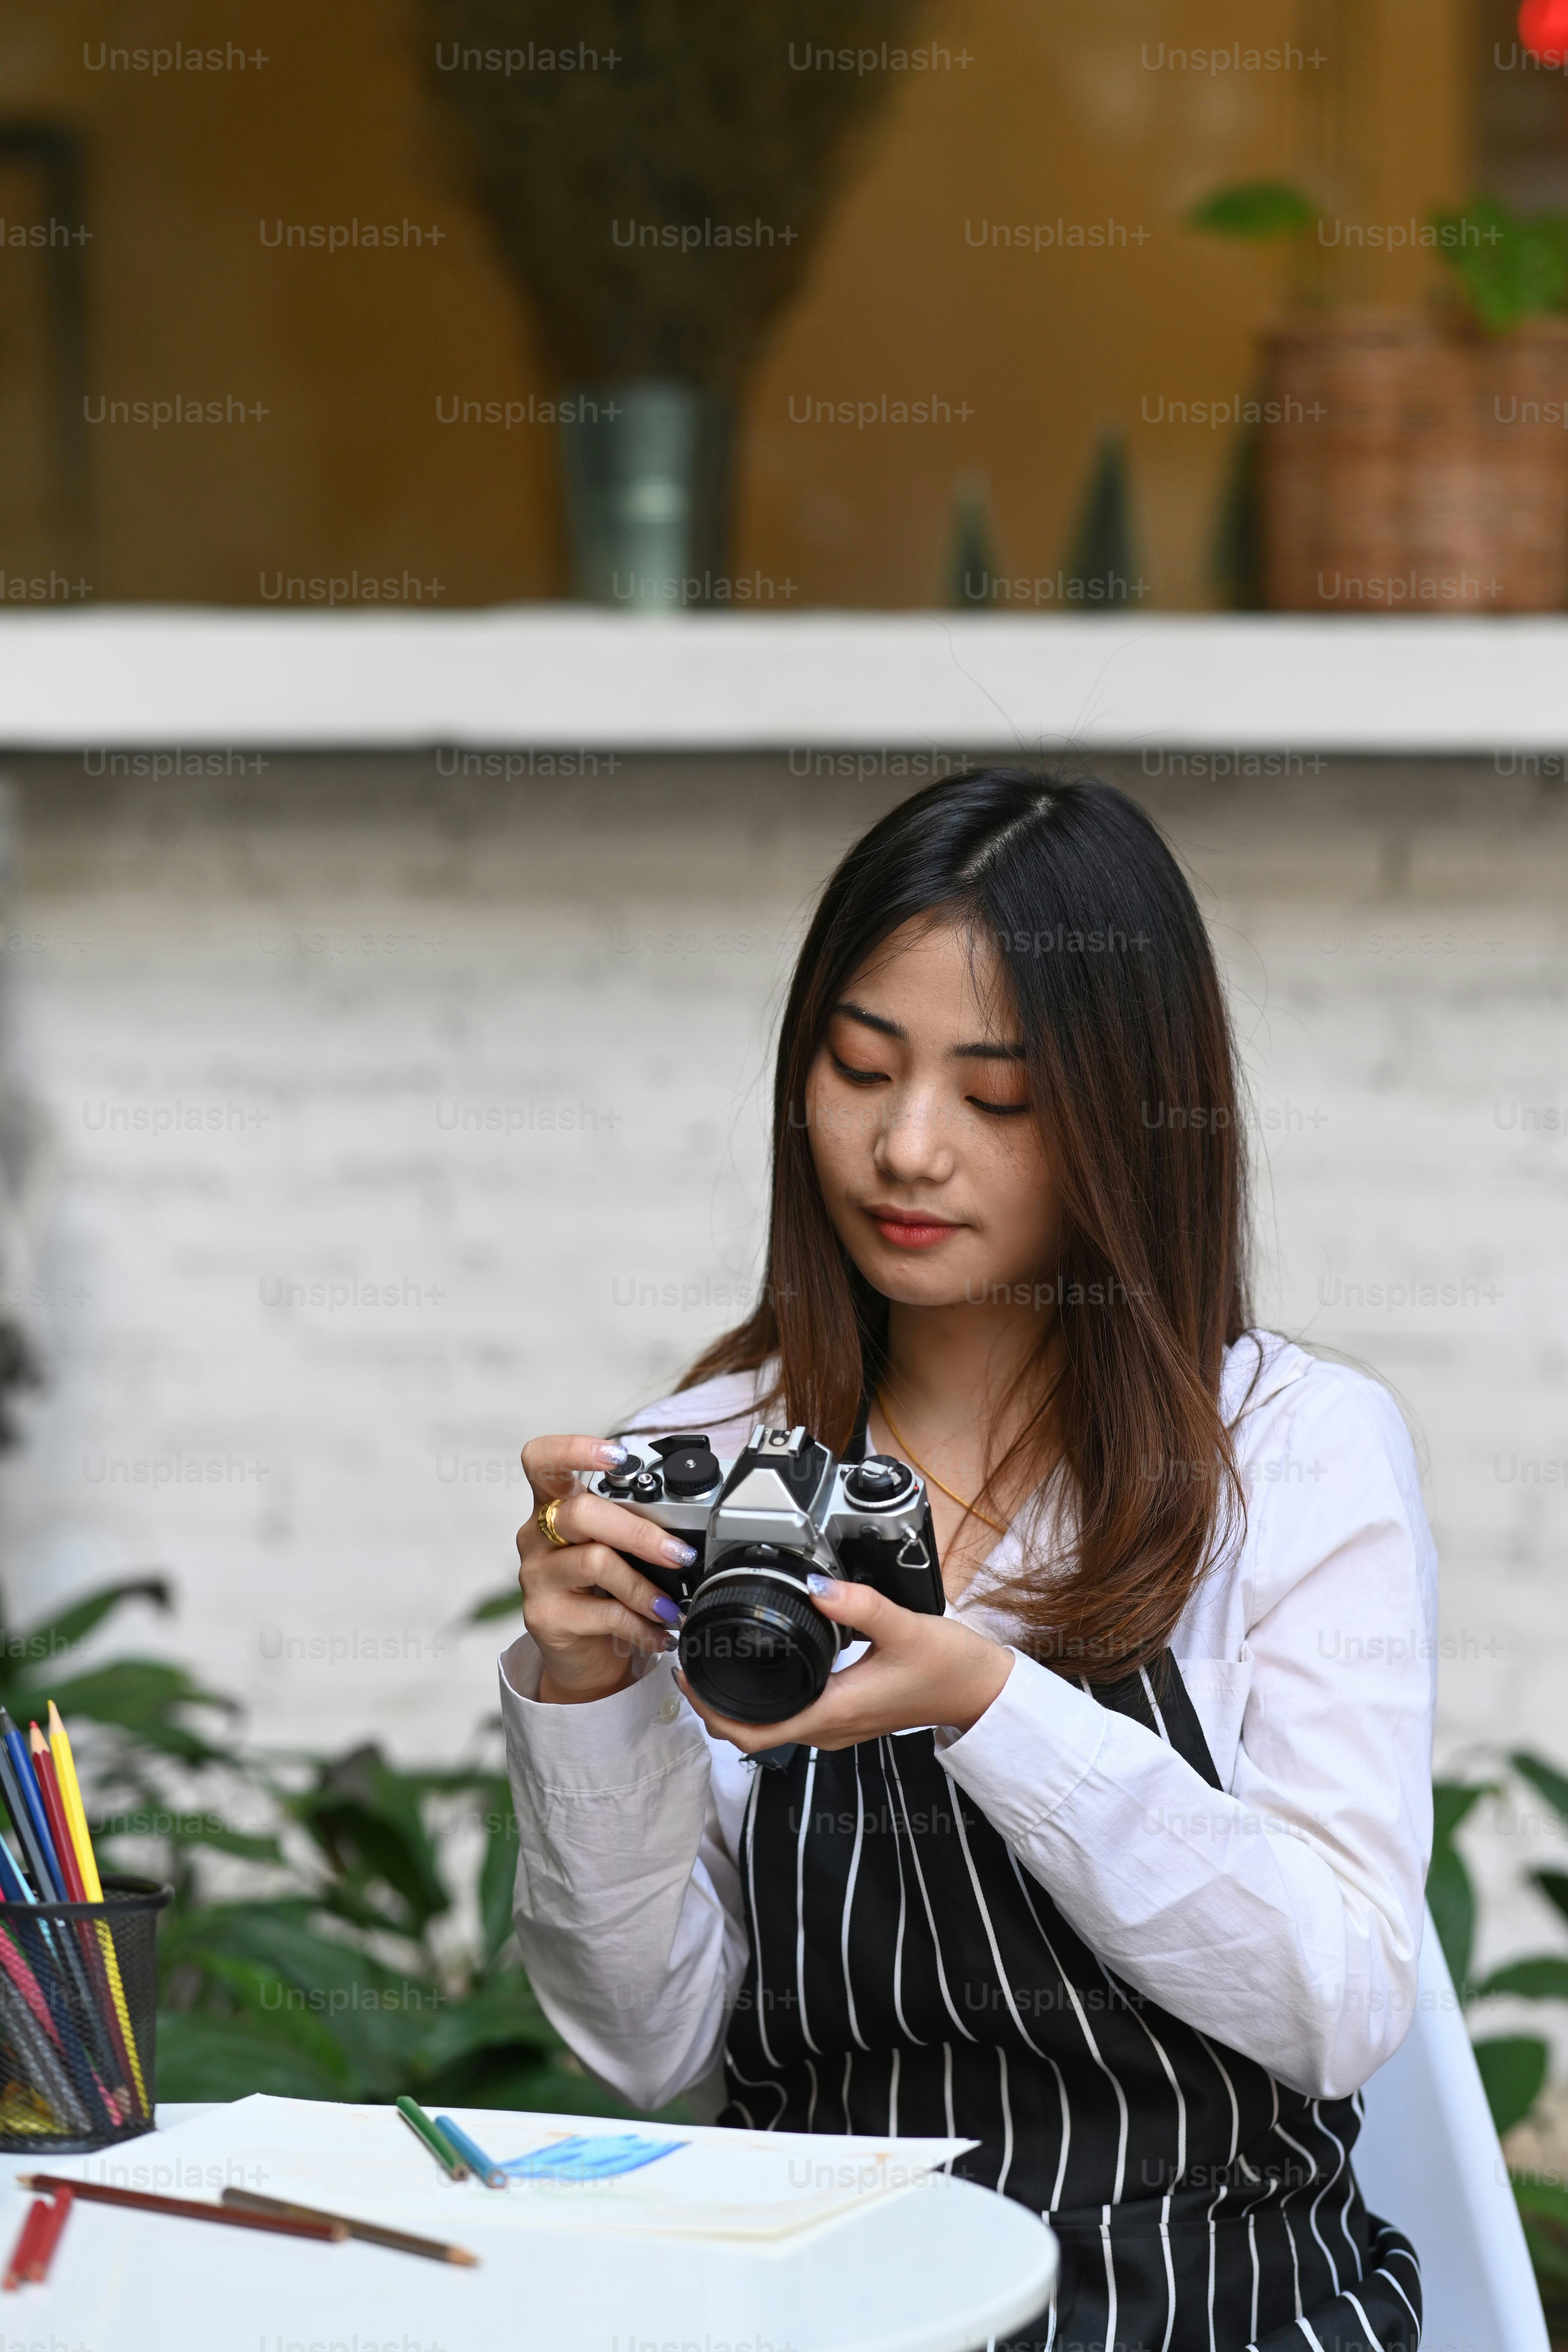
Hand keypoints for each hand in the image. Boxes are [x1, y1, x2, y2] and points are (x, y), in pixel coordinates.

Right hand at [516, 1435, 698, 1705]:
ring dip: (644, 1586)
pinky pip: (603, 1614)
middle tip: (680, 1554)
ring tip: (671, 1606)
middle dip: (640, 1532)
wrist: (582, 1657)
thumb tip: (687, 1528)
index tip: (619, 1456)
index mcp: (555, 1505)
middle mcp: (538, 1535)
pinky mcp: (544, 1616)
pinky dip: (641, 1624)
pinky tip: (659, 1632)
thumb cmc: (603, 1592)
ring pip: (595, 1562)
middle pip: (581, 1513)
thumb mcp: (615, 1549)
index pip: (544, 1460)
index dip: (575, 1449)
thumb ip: (632, 1525)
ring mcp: (537, 1576)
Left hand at [675, 1577, 1013, 1754]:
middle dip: (713, 1706)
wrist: (979, 1690)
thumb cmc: (948, 1666)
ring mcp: (838, 1727)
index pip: (752, 1732)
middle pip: (751, 1735)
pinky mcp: (847, 1717)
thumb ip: (860, 1605)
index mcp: (834, 1711)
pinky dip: (764, 1702)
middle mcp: (830, 1728)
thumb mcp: (905, 1628)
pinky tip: (762, 1672)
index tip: (688, 1673)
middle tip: (690, 1663)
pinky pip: (791, 1718)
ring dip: (737, 1705)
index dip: (710, 1709)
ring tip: (715, 1662)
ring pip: (770, 1729)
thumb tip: (817, 1588)